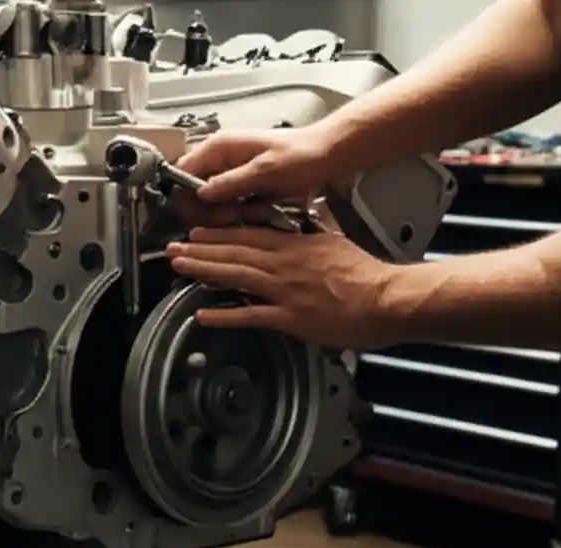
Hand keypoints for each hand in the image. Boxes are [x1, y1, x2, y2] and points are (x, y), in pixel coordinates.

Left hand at [166, 227, 401, 349]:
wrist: (386, 299)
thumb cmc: (366, 274)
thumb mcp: (336, 240)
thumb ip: (316, 229)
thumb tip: (308, 218)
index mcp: (295, 245)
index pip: (248, 235)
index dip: (218, 234)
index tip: (197, 232)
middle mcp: (285, 265)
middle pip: (234, 253)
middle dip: (200, 249)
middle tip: (174, 248)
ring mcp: (285, 291)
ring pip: (236, 276)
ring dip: (204, 271)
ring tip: (180, 267)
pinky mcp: (290, 318)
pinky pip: (250, 315)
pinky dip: (224, 315)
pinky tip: (203, 315)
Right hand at [172, 127, 338, 225]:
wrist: (329, 154)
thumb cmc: (302, 155)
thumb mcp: (264, 171)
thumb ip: (230, 183)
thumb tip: (201, 194)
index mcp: (219, 147)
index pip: (182, 172)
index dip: (187, 196)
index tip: (203, 213)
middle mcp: (220, 158)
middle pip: (195, 192)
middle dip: (214, 210)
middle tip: (239, 214)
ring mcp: (231, 172)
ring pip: (213, 203)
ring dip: (231, 213)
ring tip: (256, 211)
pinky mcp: (243, 185)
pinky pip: (230, 205)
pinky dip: (243, 213)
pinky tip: (260, 211)